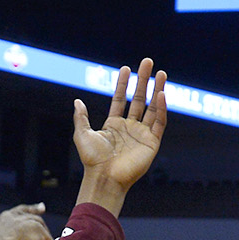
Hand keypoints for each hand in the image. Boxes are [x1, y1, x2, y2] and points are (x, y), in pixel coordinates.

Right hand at [0, 203, 50, 239]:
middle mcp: (18, 217)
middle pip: (34, 217)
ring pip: (42, 228)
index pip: (20, 210)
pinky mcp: (39, 231)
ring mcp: (30, 222)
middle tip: (45, 213)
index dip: (30, 209)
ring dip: (44, 239)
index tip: (40, 207)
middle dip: (40, 217)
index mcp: (6, 217)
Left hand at [73, 60, 166, 214]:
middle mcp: (129, 128)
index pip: (120, 99)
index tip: (125, 68)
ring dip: (156, 89)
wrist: (105, 177)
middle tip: (148, 62)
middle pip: (139, 99)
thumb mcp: (82, 135)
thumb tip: (77, 101)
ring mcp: (141, 134)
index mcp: (114, 125)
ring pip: (152, 107)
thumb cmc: (92, 160)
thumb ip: (81, 118)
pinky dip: (161, 108)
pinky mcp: (152, 143)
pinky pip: (159, 122)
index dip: (123, 84)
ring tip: (160, 73)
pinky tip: (161, 94)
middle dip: (143, 80)